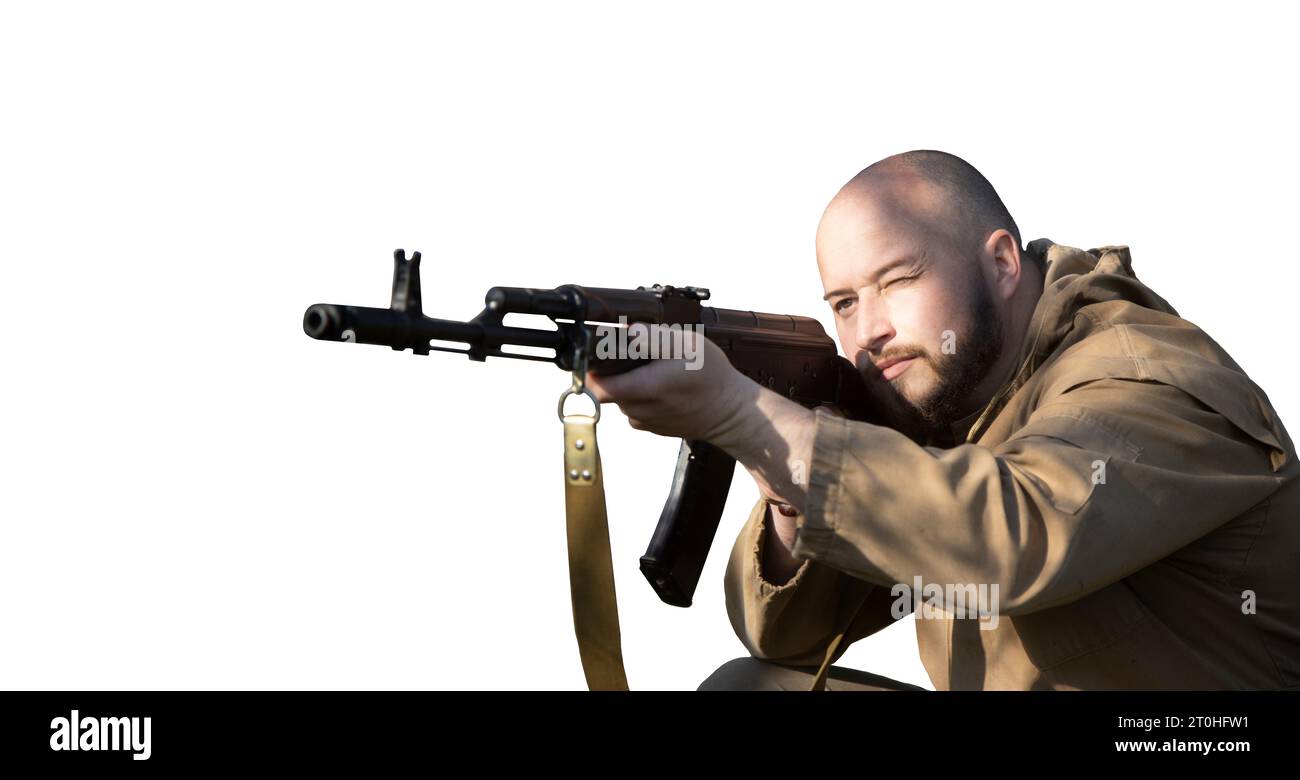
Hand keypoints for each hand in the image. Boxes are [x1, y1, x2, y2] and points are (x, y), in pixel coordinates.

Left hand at [583, 326, 757, 443]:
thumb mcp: (688, 345)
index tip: (601, 355)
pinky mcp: (651, 427)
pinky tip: (661, 387)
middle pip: (606, 390)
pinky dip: (641, 395)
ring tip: (654, 371)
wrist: (731, 413)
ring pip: (620, 398)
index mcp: (644, 388)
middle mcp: (639, 410)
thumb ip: (654, 337)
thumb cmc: (713, 379)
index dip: (592, 368)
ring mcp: (644, 421)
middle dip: (613, 372)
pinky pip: (634, 407)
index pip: (596, 385)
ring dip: (628, 383)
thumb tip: (628, 331)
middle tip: (634, 358)